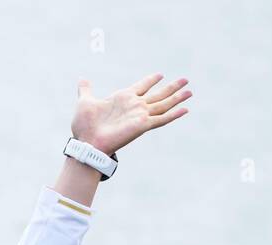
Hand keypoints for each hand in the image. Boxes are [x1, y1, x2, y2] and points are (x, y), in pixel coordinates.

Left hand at [71, 73, 190, 154]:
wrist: (86, 142)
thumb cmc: (84, 125)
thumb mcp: (85, 102)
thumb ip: (86, 90)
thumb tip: (82, 79)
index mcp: (123, 98)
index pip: (141, 86)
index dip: (150, 80)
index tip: (160, 74)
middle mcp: (134, 106)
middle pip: (157, 94)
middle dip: (171, 87)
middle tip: (185, 80)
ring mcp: (139, 115)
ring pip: (163, 104)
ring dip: (177, 98)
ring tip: (190, 91)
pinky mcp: (142, 125)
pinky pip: (162, 119)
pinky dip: (174, 114)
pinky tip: (185, 109)